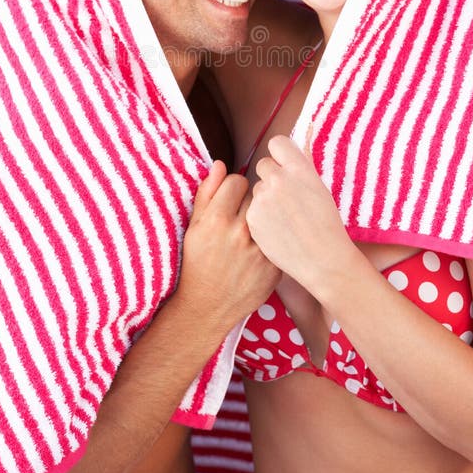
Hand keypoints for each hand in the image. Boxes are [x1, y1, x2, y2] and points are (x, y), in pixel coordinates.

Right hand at [175, 161, 279, 339]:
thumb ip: (207, 193)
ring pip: (270, 215)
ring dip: (262, 219)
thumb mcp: (193, 227)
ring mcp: (259, 251)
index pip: (237, 181)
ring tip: (249, 234)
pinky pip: (278, 238)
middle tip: (239, 219)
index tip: (230, 200)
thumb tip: (220, 164)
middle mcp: (239, 232)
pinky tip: (257, 251)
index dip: (233, 189)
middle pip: (256, 196)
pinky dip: (272, 241)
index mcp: (216, 219)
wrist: (207, 307)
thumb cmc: (196, 264)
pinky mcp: (274, 266)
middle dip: (249, 202)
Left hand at [247, 135, 354, 295]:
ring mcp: (262, 199)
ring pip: (257, 189)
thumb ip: (300, 168)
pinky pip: (252, 209)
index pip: (277, 143)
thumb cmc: (327, 224)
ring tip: (285, 218)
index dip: (280, 154)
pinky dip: (261, 217)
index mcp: (298, 168)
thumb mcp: (319, 187)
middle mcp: (278, 179)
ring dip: (266, 198)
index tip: (284, 164)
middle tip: (285, 196)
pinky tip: (277, 229)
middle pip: (263, 165)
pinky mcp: (252, 218)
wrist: (323, 260)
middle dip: (271, 177)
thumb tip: (287, 152)